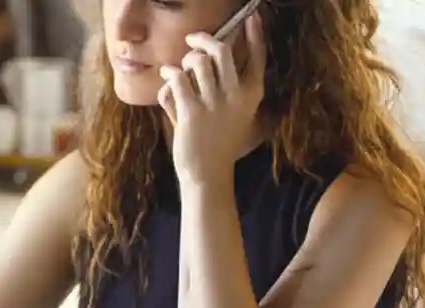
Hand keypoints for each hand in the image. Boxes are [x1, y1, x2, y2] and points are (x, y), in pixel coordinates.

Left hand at [157, 12, 266, 187]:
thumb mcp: (235, 113)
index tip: (251, 17)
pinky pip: (177, 79)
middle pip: (221, 50)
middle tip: (193, 40)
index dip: (255, 34)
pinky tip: (167, 79)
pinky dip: (169, 75)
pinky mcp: (191, 112)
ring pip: (197, 61)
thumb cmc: (218, 141)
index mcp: (251, 95)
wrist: (208, 174)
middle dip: (204, 40)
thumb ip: (228, 86)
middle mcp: (236, 96)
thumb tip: (211, 55)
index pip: (257, 57)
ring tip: (178, 70)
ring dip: (184, 61)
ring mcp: (214, 104)